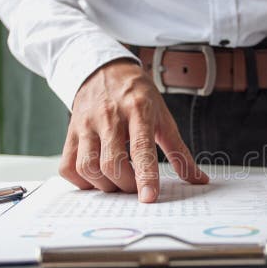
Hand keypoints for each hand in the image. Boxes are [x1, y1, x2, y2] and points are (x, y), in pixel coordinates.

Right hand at [59, 59, 208, 201]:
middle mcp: (109, 117)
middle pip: (111, 163)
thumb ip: (180, 152)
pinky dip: (81, 181)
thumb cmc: (138, 96)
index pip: (141, 148)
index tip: (149, 198)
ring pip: (87, 167)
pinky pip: (68, 166)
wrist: (105, 69)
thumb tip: (198, 179)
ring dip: (104, 185)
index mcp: (138, 111)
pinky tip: (96, 177)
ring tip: (116, 181)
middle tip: (134, 186)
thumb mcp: (163, 118)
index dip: (145, 176)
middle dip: (125, 185)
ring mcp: (86, 124)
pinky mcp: (70, 131)